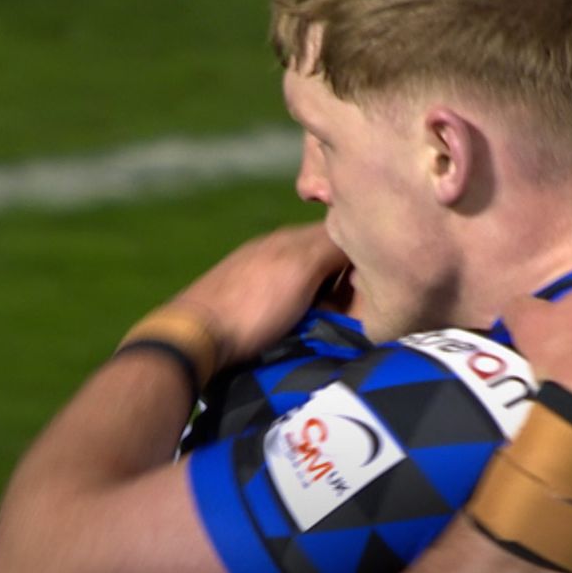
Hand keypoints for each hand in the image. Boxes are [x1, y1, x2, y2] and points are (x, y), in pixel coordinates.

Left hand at [174, 224, 347, 366]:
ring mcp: (260, 278)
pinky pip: (290, 302)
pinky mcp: (248, 304)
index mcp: (289, 239)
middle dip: (346, 284)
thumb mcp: (301, 267)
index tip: (376, 285)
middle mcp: (275, 252)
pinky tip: (303, 329)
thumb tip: (361, 234)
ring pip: (310, 284)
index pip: (341, 234)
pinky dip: (305, 313)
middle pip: (327, 261)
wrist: (196, 338)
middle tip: (356, 312)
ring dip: (327, 302)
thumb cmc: (254, 303)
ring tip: (332, 324)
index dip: (363, 257)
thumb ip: (332, 245)